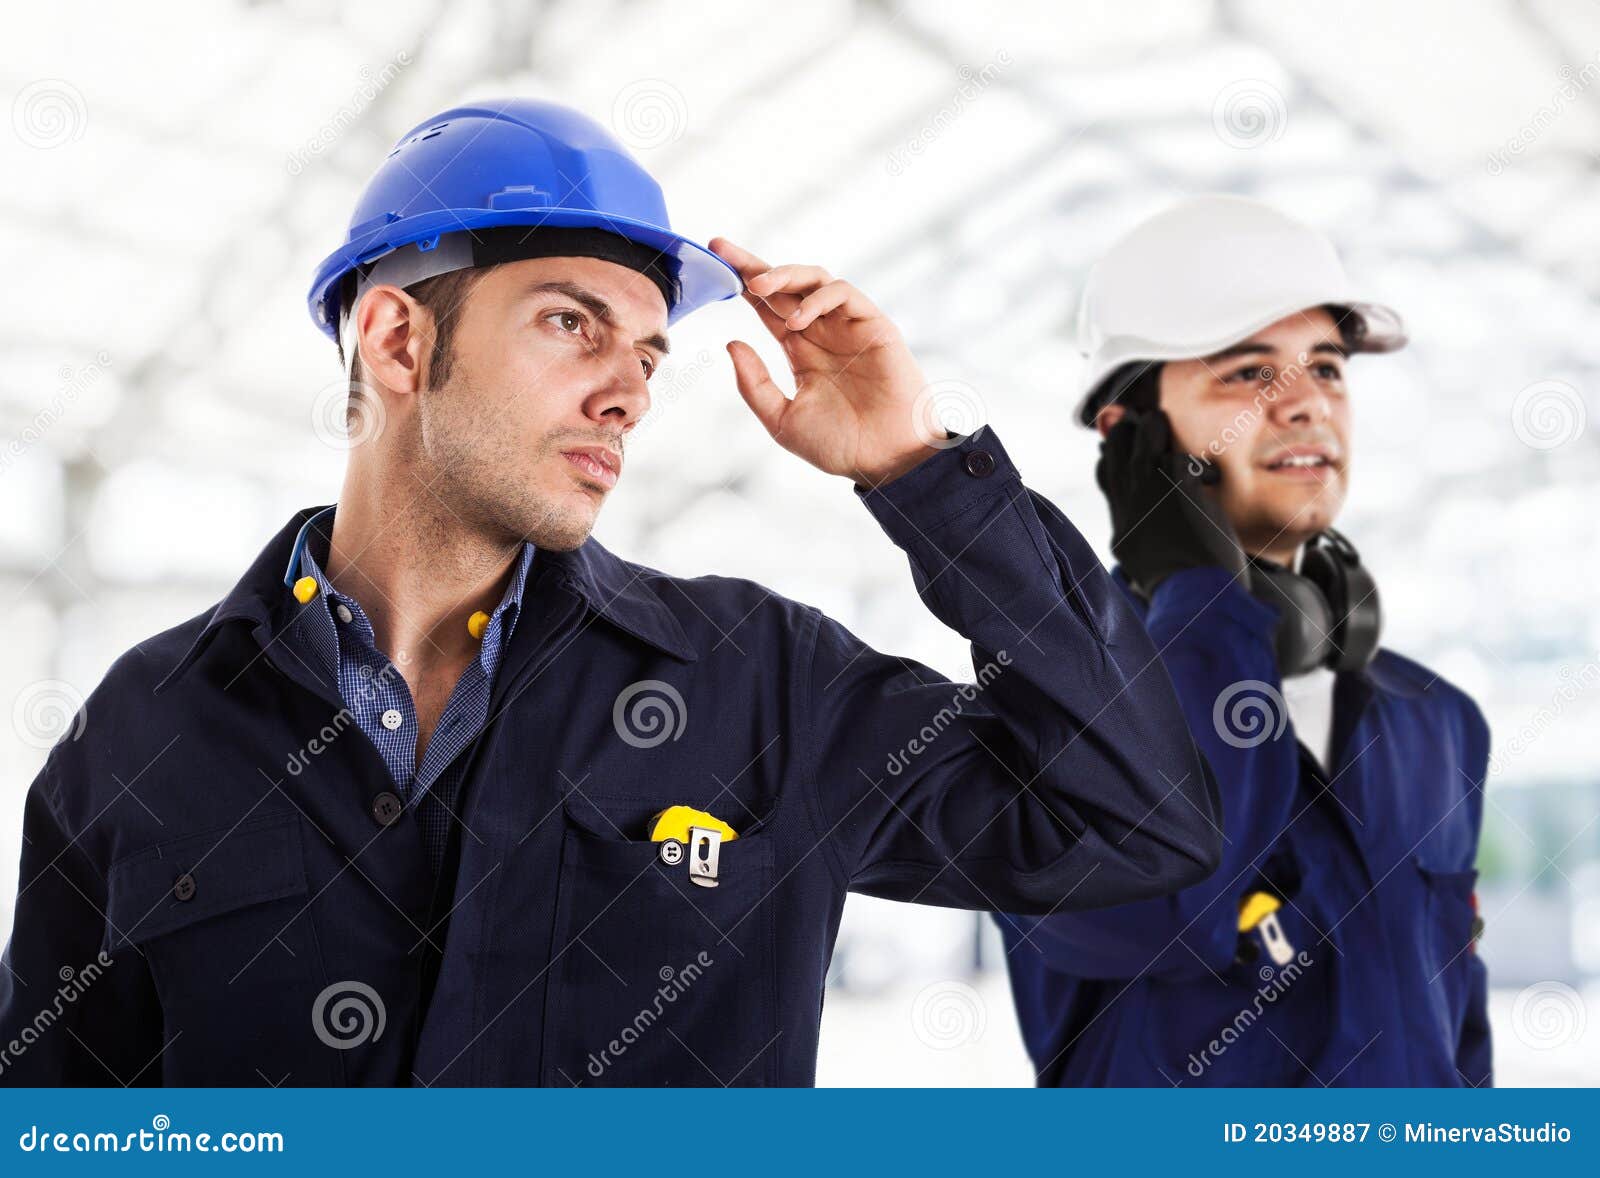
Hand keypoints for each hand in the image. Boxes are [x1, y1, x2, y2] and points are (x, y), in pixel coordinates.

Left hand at [709, 238, 939, 485]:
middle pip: (785, 286)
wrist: (886, 459)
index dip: (743, 285)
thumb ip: (755, 385)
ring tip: (757, 286)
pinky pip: (845, 294)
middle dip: (753, 266)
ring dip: (783, 276)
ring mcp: (848, 327)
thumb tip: (732, 344)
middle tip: (723, 252)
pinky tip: (798, 319)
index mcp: (800, 352)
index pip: (768, 308)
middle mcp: (823, 333)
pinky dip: (818, 298)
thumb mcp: (782, 420)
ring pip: (814, 280)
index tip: (715, 263)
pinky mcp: (874, 326)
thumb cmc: (840, 445)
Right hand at [1096, 410, 1247, 597]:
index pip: (1104, 476)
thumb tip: (1133, 540)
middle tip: (1137, 421)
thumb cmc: (1179, 590)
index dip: (1109, 457)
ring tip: (1159, 418)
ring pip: (1143, 442)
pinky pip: (1181, 459)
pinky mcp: (1178, 489)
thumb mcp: (1144, 567)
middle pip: (1116, 451)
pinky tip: (1207, 477)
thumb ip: (1139, 541)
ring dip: (1153, 428)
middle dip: (1125, 432)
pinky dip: (1195, 465)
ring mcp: (1151, 494)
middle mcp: (1130, 505)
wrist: (1195, 597)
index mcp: (1121, 525)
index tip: (1116, 447)